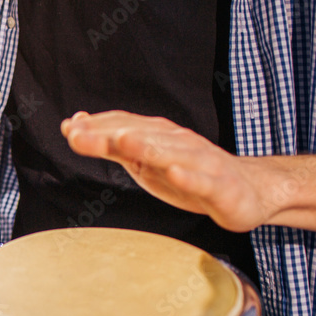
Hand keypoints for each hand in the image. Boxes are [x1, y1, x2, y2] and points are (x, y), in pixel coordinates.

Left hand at [61, 110, 272, 232]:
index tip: (68, 128)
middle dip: (110, 134)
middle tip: (80, 135)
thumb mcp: (142, 161)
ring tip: (123, 141)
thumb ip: (108, 144)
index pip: (123, 126)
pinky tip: (174, 173)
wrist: (247, 189)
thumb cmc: (187, 172)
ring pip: (171, 153)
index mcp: (158, 136)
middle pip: (141, 136)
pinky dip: (188, 177)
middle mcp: (177, 142)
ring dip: (147, 146)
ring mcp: (200, 162)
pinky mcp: (219, 186)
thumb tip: (73, 126)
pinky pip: (203, 181)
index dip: (96, 127)